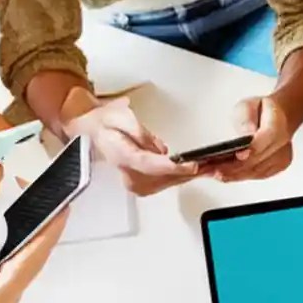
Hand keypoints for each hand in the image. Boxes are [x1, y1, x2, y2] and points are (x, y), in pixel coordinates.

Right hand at [0, 214, 64, 302]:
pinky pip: (4, 276)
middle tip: (34, 197)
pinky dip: (4, 255)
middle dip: (37, 228)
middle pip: (31, 260)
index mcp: (1, 299)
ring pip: (17, 267)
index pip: (34, 258)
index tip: (62, 207)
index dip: (50, 231)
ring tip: (18, 210)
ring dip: (20, 240)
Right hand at [66, 98, 199, 195]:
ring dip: (186, 177)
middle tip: (209, 166)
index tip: (190, 165)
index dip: (172, 167)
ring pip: (166, 184)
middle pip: (162, 178)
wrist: (93, 132)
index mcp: (122, 156)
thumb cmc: (106, 123)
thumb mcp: (120, 116)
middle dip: (186, 173)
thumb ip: (140, 132)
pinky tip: (192, 173)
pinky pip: (164, 184)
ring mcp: (134, 183)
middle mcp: (128, 174)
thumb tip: (159, 148)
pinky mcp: (140, 186)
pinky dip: (180, 179)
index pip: (151, 165)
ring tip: (208, 169)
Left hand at [208, 96, 293, 181]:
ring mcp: (281, 158)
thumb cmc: (261, 110)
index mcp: (278, 124)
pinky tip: (222, 175)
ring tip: (212, 173)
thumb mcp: (249, 105)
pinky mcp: (276, 168)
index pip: (268, 138)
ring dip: (233, 174)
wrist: (278, 117)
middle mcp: (282, 144)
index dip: (254, 149)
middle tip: (213, 169)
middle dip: (234, 167)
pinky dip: (239, 176)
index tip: (238, 155)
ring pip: (256, 171)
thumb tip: (246, 132)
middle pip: (259, 160)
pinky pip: (256, 175)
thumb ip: (247, 117)